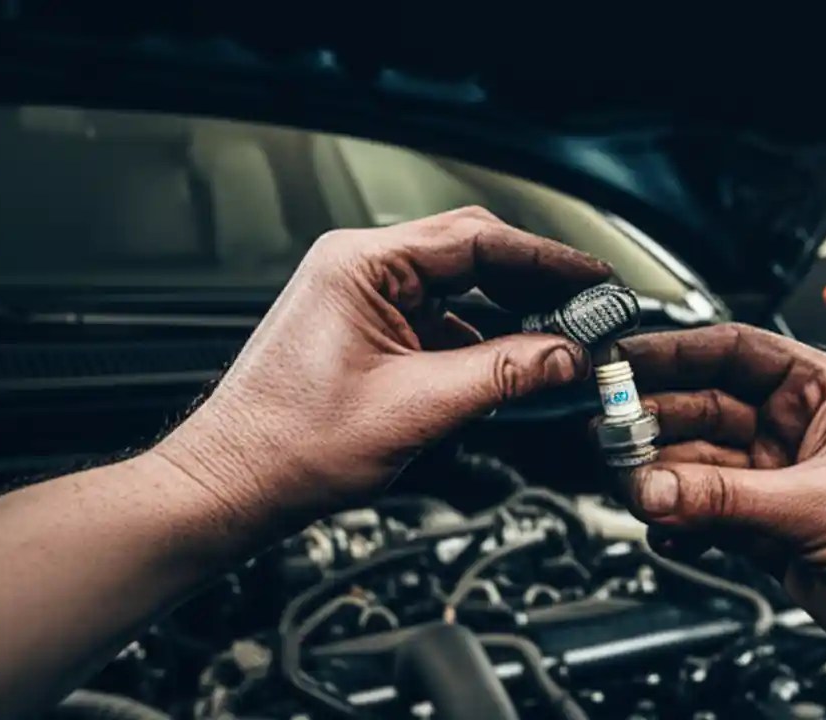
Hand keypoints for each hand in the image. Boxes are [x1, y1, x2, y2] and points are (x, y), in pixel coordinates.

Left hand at [155, 207, 608, 518]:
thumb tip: (566, 355)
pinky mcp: (366, 329)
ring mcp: (361, 298)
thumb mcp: (417, 407)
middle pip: (470, 254)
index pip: (476, 240)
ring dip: (506, 313)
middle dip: (532, 282)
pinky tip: (508, 363)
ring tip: (557, 338)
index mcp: (361, 264)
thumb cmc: (290, 444)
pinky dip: (477, 339)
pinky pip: (437, 319)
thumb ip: (503, 374)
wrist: (233, 485)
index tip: (592, 279)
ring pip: (457, 289)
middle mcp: (359, 268)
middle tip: (586, 305)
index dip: (546, 258)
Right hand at [617, 324, 825, 677]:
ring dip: (665, 477)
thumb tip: (656, 485)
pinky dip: (683, 523)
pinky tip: (664, 526)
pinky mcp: (774, 534)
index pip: (735, 352)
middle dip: (658, 422)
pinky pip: (710, 518)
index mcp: (823, 391)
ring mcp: (783, 483)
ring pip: (702, 468)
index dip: (675, 353)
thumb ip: (729, 498)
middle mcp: (797, 431)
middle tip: (611, 435)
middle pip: (706, 410)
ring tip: (633, 486)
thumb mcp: (821, 502)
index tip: (623, 361)